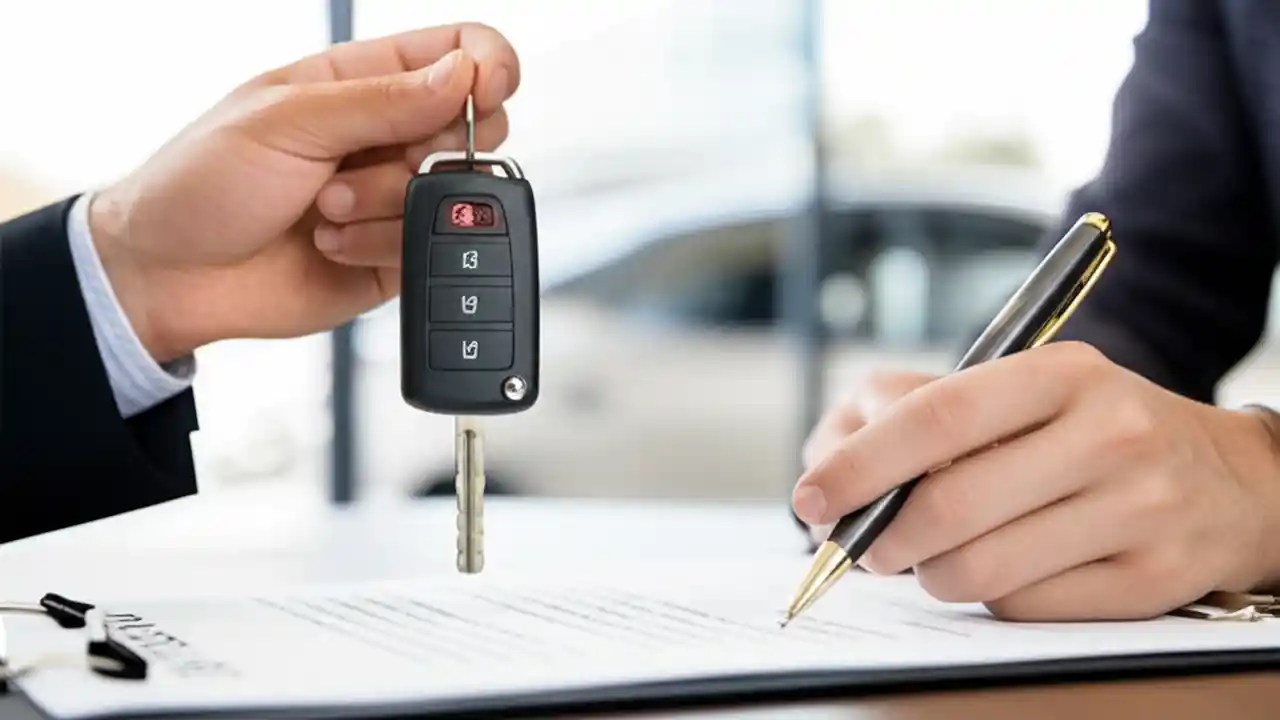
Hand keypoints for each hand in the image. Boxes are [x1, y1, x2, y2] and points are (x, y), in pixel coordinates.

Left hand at [88, 24, 518, 361]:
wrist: (170, 277)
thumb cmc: (202, 183)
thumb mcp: (286, 120)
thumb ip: (382, 100)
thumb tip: (463, 76)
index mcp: (364, 81)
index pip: (460, 51)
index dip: (487, 67)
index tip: (479, 94)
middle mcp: (387, 136)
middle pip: (476, 128)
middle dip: (427, 150)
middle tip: (361, 160)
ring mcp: (394, 198)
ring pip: (455, 196)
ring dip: (388, 205)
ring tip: (326, 209)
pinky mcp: (395, 255)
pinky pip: (430, 250)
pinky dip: (380, 247)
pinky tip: (330, 242)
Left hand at [793, 342, 1279, 620]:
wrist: (1228, 479)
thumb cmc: (1094, 430)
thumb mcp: (1027, 390)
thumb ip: (925, 413)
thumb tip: (830, 471)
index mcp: (1061, 374)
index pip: (937, 418)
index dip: (859, 464)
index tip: (812, 495)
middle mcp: (1108, 434)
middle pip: (949, 506)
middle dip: (883, 538)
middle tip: (866, 546)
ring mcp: (1138, 508)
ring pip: (981, 570)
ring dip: (931, 574)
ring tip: (933, 558)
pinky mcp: (1151, 579)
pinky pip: (1025, 607)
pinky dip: (990, 598)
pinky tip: (1004, 569)